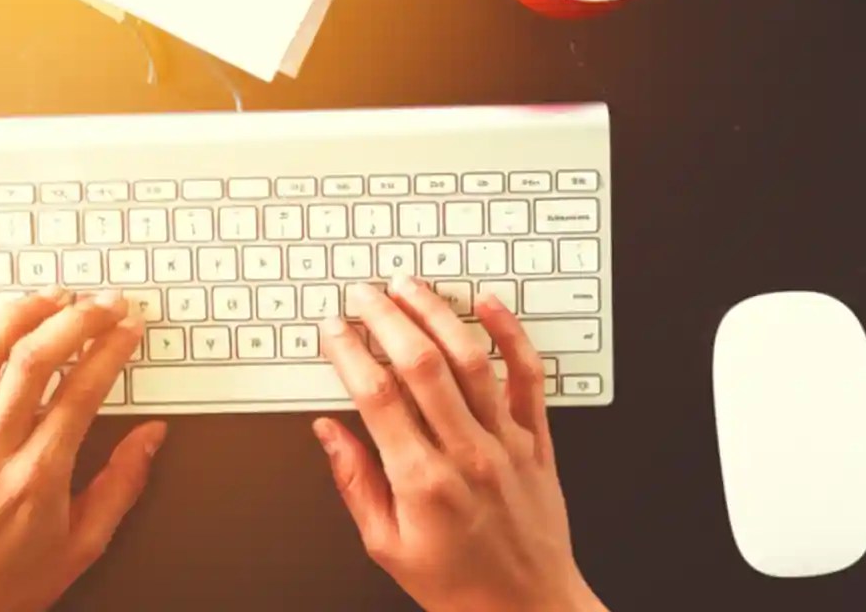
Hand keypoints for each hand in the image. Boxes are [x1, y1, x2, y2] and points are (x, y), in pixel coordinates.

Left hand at [0, 288, 164, 611]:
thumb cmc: (9, 586)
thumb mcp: (84, 544)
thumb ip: (121, 484)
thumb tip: (151, 438)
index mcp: (36, 478)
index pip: (80, 392)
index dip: (110, 349)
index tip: (128, 328)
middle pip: (32, 361)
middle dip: (76, 319)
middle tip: (101, 303)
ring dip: (19, 315)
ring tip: (50, 297)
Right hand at [313, 276, 606, 611]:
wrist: (528, 608)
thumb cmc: (459, 584)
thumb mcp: (386, 546)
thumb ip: (355, 482)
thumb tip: (328, 433)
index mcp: (422, 481)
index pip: (376, 397)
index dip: (348, 353)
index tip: (332, 331)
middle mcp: (465, 454)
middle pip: (420, 365)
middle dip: (385, 318)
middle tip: (362, 294)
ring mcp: (505, 442)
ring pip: (469, 359)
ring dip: (436, 313)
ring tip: (409, 286)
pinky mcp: (537, 440)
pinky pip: (527, 376)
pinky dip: (510, 334)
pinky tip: (489, 305)